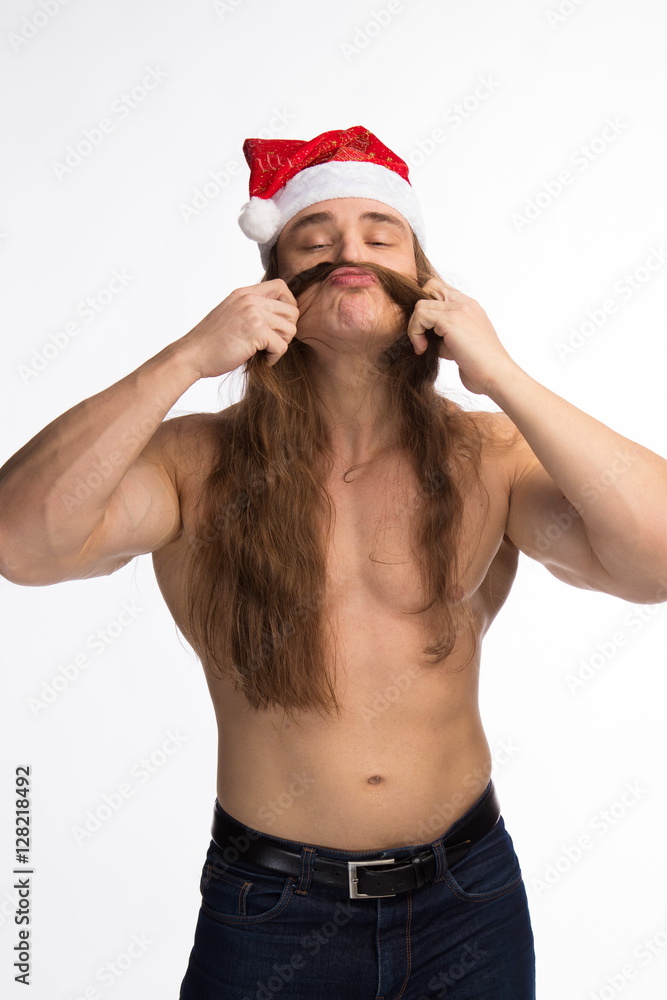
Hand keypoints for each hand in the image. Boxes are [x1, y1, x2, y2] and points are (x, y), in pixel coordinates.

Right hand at [182, 278, 299, 378]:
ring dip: (280, 345)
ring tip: (264, 352)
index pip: (282, 287)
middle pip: (292, 311)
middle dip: (286, 331)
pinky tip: (261, 361)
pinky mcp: (255, 331)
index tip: (279, 323)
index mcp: (245, 293)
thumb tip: (278, 317)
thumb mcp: (231, 314)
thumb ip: (251, 309)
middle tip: (271, 343)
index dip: (289, 305)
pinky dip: (274, 358)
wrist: (192, 354)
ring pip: (290, 329)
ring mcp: (253, 314)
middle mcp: (250, 299)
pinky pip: (282, 346)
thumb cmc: (211, 342)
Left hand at [406, 277, 515, 394]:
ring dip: (415, 326)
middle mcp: (465, 303)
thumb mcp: (457, 343)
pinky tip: (423, 349)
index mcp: (469, 307)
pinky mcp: (452, 320)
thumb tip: (419, 333)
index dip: (427, 307)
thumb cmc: (477, 365)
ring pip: (421, 303)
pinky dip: (415, 333)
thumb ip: (441, 333)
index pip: (440, 290)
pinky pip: (420, 315)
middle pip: (429, 287)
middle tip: (420, 335)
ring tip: (422, 346)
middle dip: (419, 312)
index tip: (426, 332)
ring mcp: (459, 309)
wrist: (494, 374)